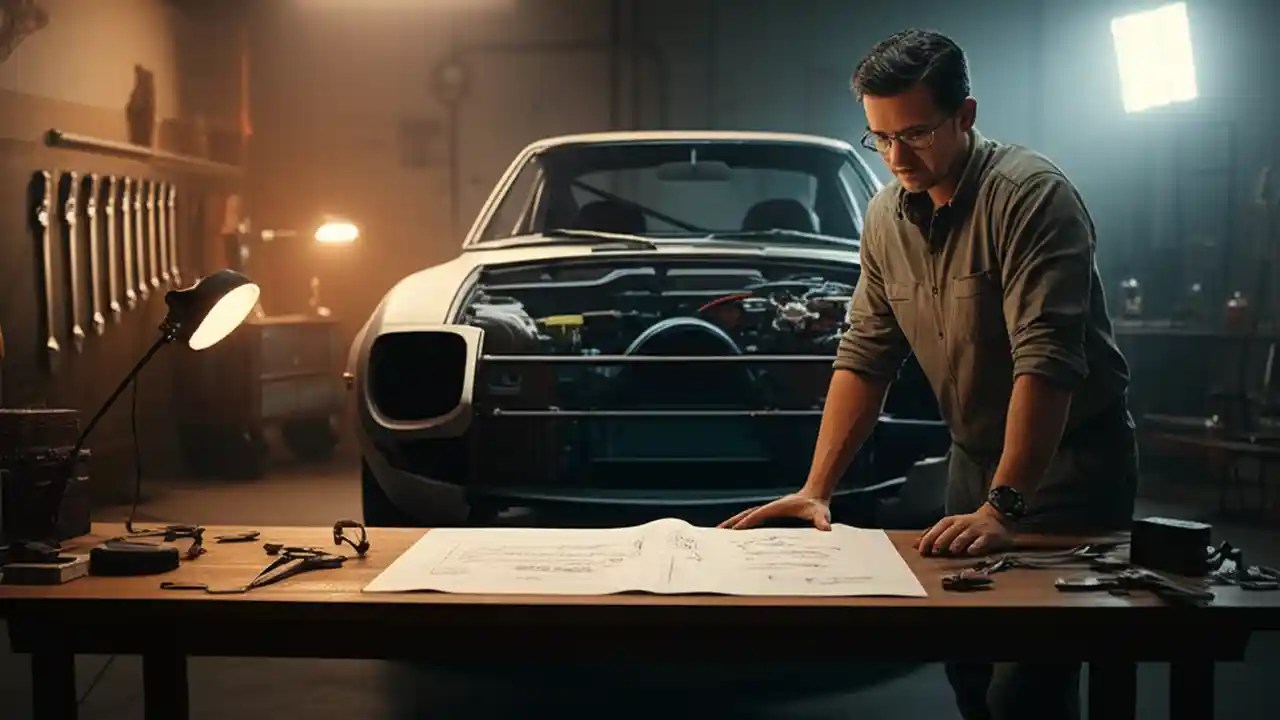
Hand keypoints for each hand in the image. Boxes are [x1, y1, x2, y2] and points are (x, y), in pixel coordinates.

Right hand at [717, 492, 831, 529]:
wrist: (815, 495)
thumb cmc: (817, 506)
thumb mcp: (821, 513)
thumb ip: (822, 520)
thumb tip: (825, 528)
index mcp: (776, 508)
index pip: (757, 516)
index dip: (745, 523)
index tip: (734, 530)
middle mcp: (769, 509)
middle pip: (745, 515)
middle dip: (732, 523)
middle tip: (717, 531)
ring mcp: (768, 512)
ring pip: (746, 517)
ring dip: (733, 524)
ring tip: (719, 532)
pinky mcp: (770, 515)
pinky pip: (752, 521)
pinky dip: (741, 526)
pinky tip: (735, 534)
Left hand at [914, 504, 1012, 556]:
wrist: (996, 518)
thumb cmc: (968, 526)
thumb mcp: (951, 527)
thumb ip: (933, 535)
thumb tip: (914, 544)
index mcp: (953, 521)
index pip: (939, 527)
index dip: (929, 537)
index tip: (921, 549)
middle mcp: (964, 523)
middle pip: (950, 531)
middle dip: (941, 540)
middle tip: (935, 551)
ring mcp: (977, 529)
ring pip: (965, 536)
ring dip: (957, 543)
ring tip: (951, 551)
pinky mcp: (989, 536)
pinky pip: (981, 542)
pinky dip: (975, 547)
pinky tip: (970, 552)